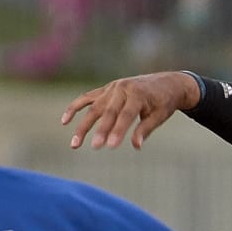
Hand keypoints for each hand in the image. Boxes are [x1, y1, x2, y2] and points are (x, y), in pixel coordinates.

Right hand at [61, 71, 200, 149]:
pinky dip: (75, 108)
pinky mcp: (106, 89)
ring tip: (75, 145)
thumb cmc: (164, 103)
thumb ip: (145, 130)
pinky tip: (65, 121)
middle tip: (95, 147)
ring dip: (83, 126)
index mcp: (138, 94)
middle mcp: (123, 88)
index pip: (126, 115)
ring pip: (94, 107)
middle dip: (101, 131)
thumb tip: (136, 146)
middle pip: (108, 111)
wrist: (166, 83)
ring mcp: (112, 87)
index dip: (118, 131)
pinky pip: (87, 98)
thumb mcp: (160, 116)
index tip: (111, 146)